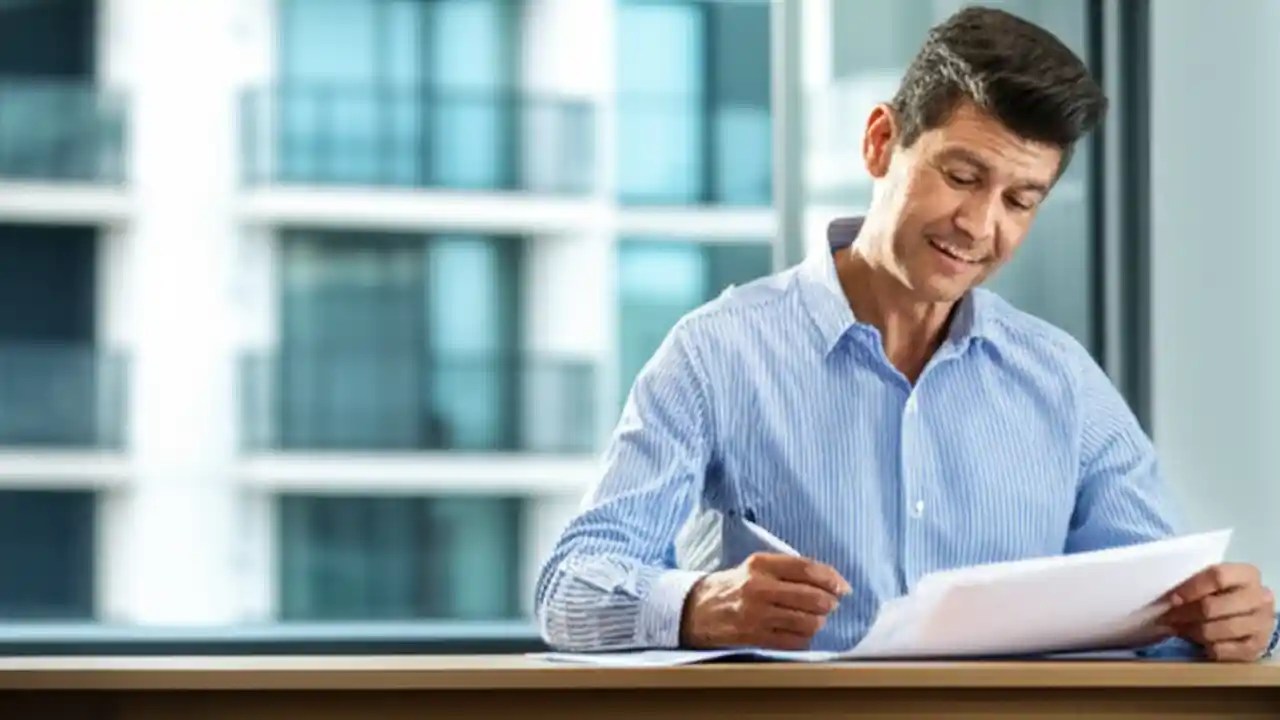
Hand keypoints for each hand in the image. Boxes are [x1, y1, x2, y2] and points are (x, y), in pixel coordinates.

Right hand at [679, 552, 851, 649]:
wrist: (697, 609)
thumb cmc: (734, 585)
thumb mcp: (756, 566)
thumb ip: (788, 569)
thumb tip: (829, 580)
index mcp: (760, 564)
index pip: (806, 568)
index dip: (831, 578)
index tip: (843, 587)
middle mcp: (759, 588)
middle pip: (811, 597)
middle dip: (829, 602)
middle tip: (831, 604)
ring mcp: (757, 615)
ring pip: (807, 621)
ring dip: (818, 621)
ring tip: (816, 618)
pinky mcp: (755, 637)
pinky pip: (794, 641)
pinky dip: (805, 637)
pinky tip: (801, 632)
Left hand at [1160, 563, 1275, 661]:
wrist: (1247, 616)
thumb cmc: (1221, 594)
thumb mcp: (1211, 582)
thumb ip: (1194, 584)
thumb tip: (1164, 599)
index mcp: (1247, 574)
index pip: (1217, 576)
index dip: (1191, 588)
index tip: (1172, 598)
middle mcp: (1260, 598)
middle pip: (1214, 606)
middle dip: (1185, 613)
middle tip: (1168, 618)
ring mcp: (1262, 624)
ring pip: (1219, 629)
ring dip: (1193, 631)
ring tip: (1179, 629)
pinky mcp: (1257, 648)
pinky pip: (1223, 650)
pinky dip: (1205, 647)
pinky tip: (1197, 642)